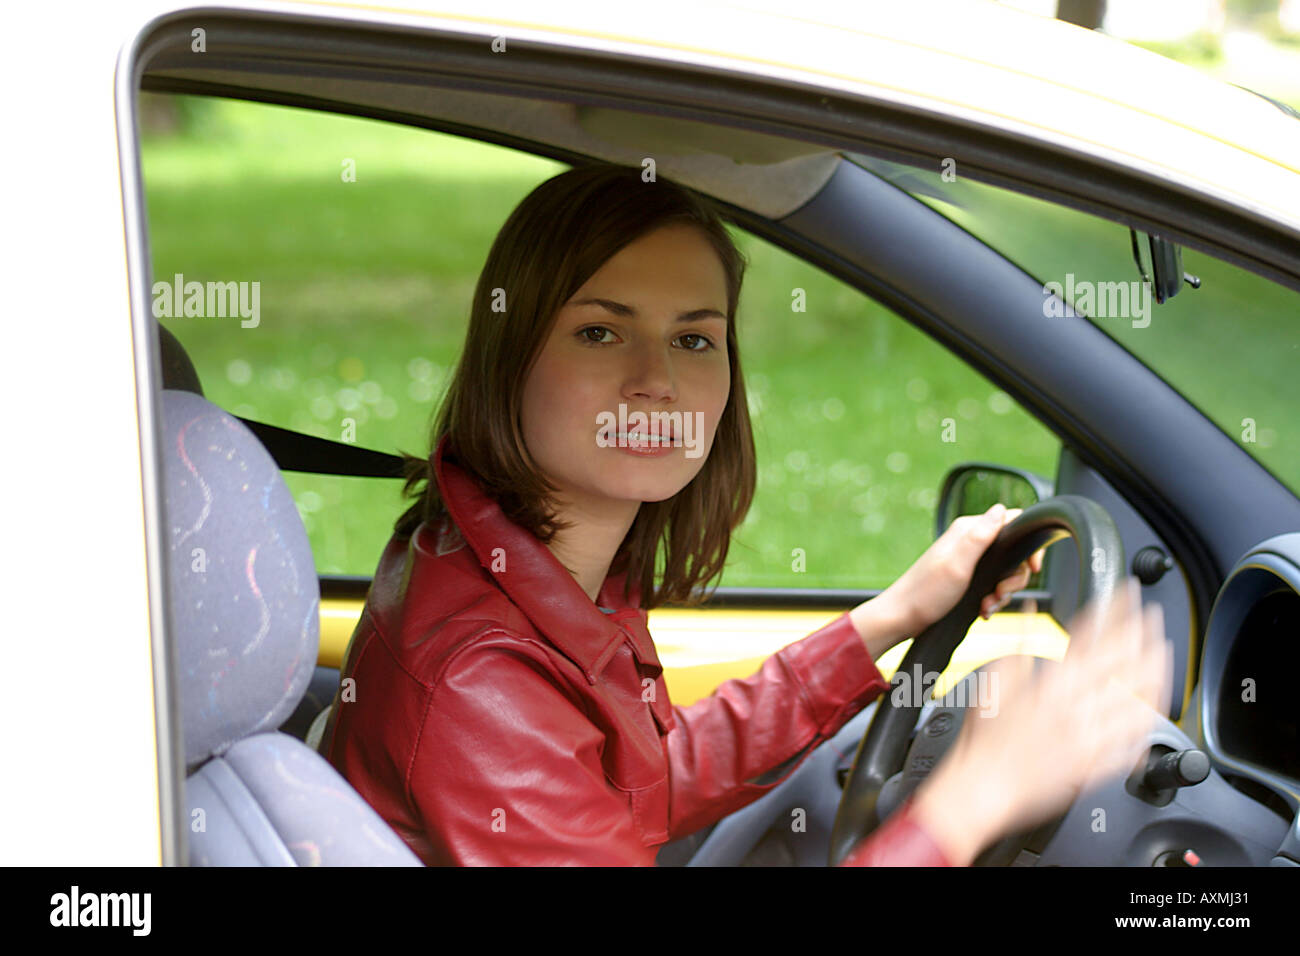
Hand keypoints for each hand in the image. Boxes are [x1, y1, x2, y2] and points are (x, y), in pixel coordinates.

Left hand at [886, 502, 1046, 636]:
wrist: (903, 617)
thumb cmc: (926, 592)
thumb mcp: (957, 564)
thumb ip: (980, 536)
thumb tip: (1001, 508)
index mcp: (968, 530)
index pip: (1014, 522)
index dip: (1029, 545)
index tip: (1031, 568)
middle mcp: (969, 541)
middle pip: (1014, 551)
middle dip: (1014, 577)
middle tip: (998, 592)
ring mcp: (968, 559)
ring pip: (1005, 571)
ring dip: (1003, 592)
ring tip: (987, 604)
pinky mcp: (967, 576)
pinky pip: (993, 584)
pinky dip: (993, 599)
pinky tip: (983, 609)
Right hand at [916, 577, 1172, 858]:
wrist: (983, 788)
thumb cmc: (982, 740)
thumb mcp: (993, 680)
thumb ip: (1016, 642)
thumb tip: (1029, 609)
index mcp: (1052, 685)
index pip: (1093, 637)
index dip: (1115, 610)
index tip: (1127, 594)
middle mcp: (1076, 709)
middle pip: (1122, 664)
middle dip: (1142, 634)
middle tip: (1153, 616)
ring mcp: (1090, 737)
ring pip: (1135, 699)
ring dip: (1154, 672)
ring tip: (1164, 653)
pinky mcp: (1095, 765)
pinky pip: (1131, 742)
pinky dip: (1147, 723)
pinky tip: (1154, 708)